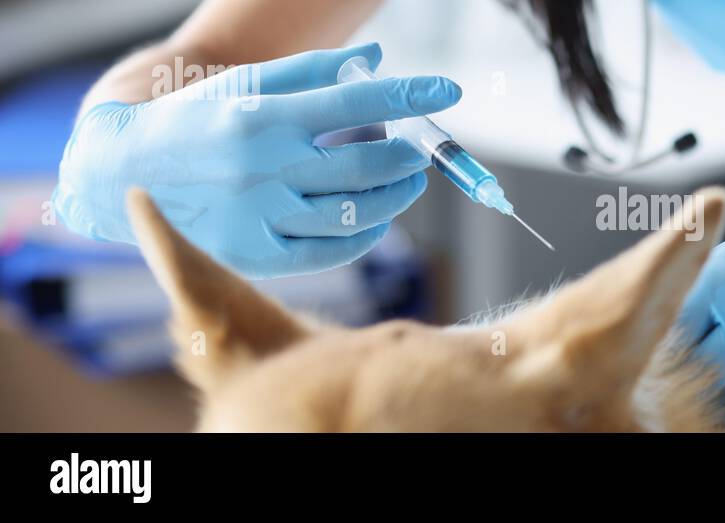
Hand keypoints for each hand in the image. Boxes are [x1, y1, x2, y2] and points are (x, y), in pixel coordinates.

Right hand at [54, 43, 460, 278]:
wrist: (123, 174)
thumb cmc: (198, 120)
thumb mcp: (248, 85)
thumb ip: (316, 72)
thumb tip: (380, 59)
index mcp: (263, 118)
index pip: (354, 102)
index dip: (408, 95)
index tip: (448, 90)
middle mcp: (263, 169)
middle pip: (365, 165)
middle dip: (407, 156)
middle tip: (417, 150)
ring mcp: (259, 217)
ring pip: (354, 212)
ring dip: (395, 195)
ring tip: (404, 181)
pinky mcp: (256, 255)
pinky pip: (331, 251)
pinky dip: (366, 233)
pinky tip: (377, 216)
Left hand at [677, 194, 724, 428]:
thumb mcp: (717, 268)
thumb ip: (691, 306)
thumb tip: (659, 357)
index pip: (686, 329)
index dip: (669, 358)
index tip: (657, 374)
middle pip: (717, 363)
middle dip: (695, 386)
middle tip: (680, 400)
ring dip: (724, 407)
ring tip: (707, 411)